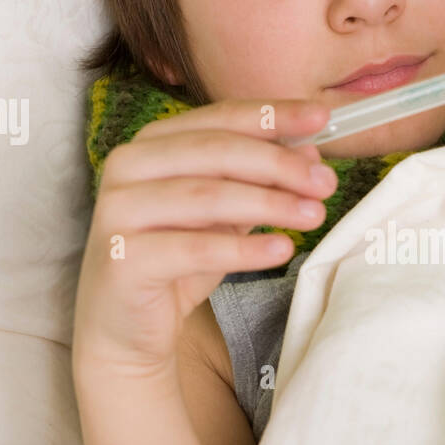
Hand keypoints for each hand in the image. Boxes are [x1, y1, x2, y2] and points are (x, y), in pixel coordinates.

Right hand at [71, 98, 337, 376]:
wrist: (127, 328)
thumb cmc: (176, 262)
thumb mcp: (225, 215)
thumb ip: (259, 180)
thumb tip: (311, 150)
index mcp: (151, 143)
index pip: (220, 118)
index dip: (273, 116)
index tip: (322, 118)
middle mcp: (127, 166)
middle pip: (216, 152)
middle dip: (279, 164)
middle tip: (325, 182)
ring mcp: (118, 211)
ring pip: (207, 196)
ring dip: (270, 203)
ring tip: (315, 215)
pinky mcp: (122, 257)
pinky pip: (194, 248)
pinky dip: (244, 248)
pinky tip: (282, 248)